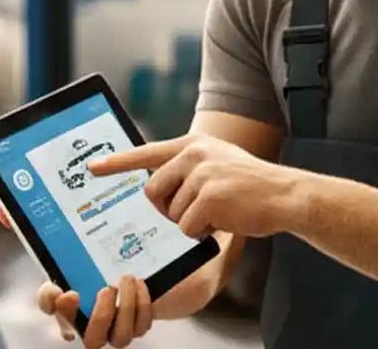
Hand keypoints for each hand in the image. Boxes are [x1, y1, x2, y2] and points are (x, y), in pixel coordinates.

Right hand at [0, 207, 218, 344]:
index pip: (50, 306)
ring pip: (115, 338)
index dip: (49, 303)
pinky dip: (141, 308)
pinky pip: (140, 327)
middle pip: (84, 337)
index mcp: (71, 288)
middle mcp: (92, 310)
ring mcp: (118, 318)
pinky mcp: (141, 317)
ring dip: (122, 311)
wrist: (156, 247)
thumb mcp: (76, 223)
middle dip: (95, 317)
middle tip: (102, 288)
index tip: (60, 289)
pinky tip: (143, 285)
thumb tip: (2, 213)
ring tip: (127, 279)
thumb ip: (37, 218)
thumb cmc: (107, 238)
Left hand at [88, 135, 306, 237]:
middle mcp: (193, 154)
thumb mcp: (218, 164)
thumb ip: (188, 169)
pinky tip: (223, 221)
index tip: (92, 168)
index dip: (116, 163)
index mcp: (192, 145)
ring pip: (170, 213)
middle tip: (194, 211)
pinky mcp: (209, 196)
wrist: (285, 194)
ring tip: (217, 212)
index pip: (146, 153)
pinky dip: (202, 233)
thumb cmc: (250, 187)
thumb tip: (155, 190)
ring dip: (189, 222)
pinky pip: (186, 227)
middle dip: (167, 210)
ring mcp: (201, 174)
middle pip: (152, 192)